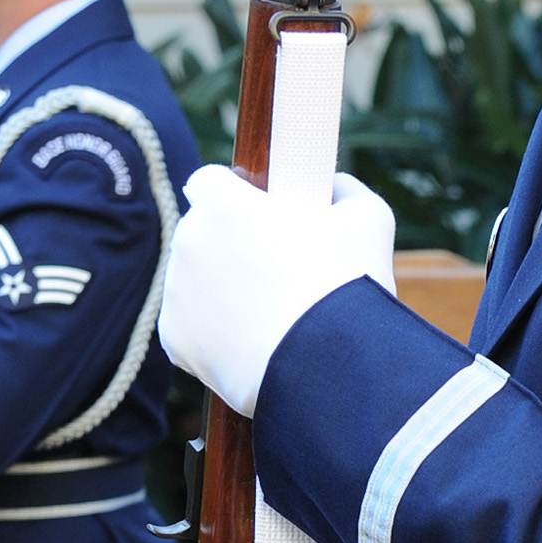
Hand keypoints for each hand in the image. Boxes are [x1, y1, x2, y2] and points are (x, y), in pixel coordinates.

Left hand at [158, 167, 395, 417]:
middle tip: (274, 272)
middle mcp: (188, 240)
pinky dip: (215, 336)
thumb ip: (345, 191)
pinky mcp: (174, 339)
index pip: (209, 182)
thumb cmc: (345, 282)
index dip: (233, 196)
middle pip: (202, 235)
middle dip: (230, 247)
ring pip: (196, 284)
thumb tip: (336, 188)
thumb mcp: (367, 219)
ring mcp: (177, 291)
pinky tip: (253, 344)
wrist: (324, 360)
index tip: (257, 215)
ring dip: (222, 292)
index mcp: (221, 202)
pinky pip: (193, 330)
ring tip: (270, 315)